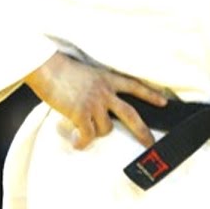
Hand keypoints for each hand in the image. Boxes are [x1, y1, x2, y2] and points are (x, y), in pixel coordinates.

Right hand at [23, 51, 168, 149]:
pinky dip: (82, 141)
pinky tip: (76, 141)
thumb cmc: (59, 68)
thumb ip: (95, 87)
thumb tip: (92, 107)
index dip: (150, 94)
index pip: (134, 86)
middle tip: (150, 142)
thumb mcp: (86, 74)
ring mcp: (94, 102)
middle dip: (142, 130)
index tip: (163, 101)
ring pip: (105, 129)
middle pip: (130, 114)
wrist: (46, 67)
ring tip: (82, 132)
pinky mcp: (81, 113)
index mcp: (107, 78)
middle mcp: (104, 91)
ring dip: (95, 133)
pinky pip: (87, 135)